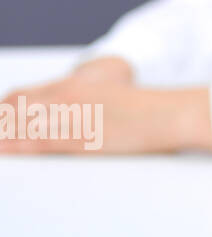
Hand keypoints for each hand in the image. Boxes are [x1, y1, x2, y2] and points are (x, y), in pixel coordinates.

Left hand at [0, 56, 211, 154]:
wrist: (170, 114)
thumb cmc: (147, 110)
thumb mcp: (111, 96)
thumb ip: (87, 103)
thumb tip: (70, 117)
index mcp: (73, 86)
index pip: (20, 96)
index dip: (2, 108)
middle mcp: (68, 99)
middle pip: (14, 109)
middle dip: (0, 121)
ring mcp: (73, 118)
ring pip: (20, 125)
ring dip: (4, 133)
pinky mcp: (80, 138)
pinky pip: (38, 142)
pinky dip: (15, 146)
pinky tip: (4, 150)